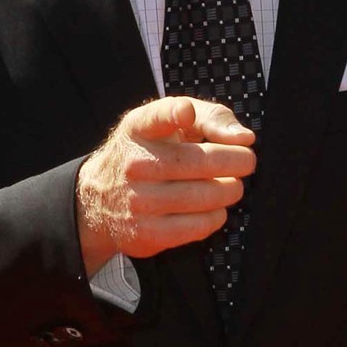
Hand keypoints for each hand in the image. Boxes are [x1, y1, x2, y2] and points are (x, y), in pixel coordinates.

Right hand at [75, 96, 255, 274]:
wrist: (99, 198)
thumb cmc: (149, 152)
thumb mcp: (168, 123)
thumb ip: (210, 117)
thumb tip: (243, 137)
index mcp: (139, 128)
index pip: (156, 117)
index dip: (174, 113)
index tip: (187, 113)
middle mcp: (135, 163)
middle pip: (198, 162)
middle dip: (235, 161)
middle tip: (247, 161)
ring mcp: (138, 200)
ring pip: (203, 197)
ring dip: (229, 190)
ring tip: (232, 184)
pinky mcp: (145, 233)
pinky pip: (196, 227)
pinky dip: (216, 216)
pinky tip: (215, 207)